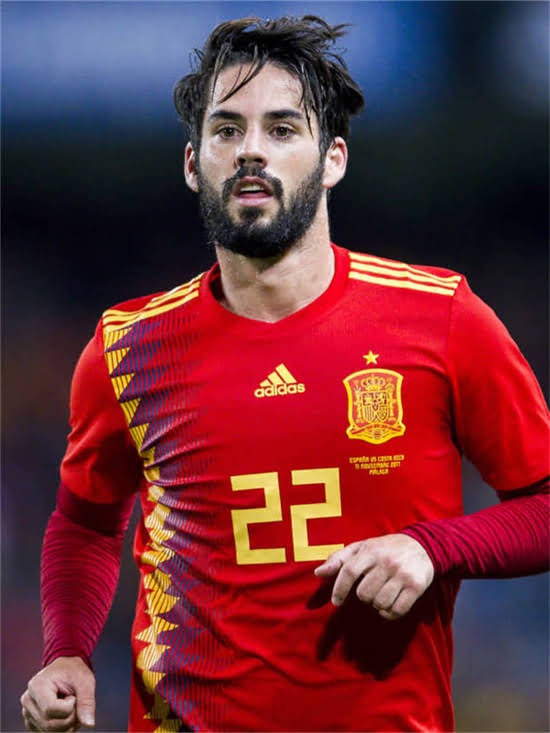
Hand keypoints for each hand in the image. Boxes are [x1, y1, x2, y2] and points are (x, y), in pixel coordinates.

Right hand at [21, 656, 94, 731]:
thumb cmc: (74, 672)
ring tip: (72, 708)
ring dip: (68, 725)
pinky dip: (62, 729)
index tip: (74, 695)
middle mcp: (28, 701)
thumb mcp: (85, 681)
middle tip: (76, 703)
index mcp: (36, 685)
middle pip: (50, 724)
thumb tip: (89, 724)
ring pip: (49, 732)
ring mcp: (27, 713)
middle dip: (70, 718)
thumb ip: (87, 702)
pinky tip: (66, 714)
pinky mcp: (31, 722)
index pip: (51, 709)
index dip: (69, 707)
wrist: (65, 670)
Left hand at [314, 533, 433, 619]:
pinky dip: (389, 613)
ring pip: (379, 603)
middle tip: (367, 591)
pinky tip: (389, 605)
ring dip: (376, 605)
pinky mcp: (416, 586)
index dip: (339, 589)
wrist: (422, 545)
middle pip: (363, 593)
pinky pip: (397, 610)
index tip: (336, 601)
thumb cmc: (385, 548)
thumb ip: (338, 559)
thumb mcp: (361, 547)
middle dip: (362, 597)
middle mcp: (386, 562)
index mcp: (370, 551)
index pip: (349, 571)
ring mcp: (402, 575)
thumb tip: (318, 573)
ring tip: (380, 595)